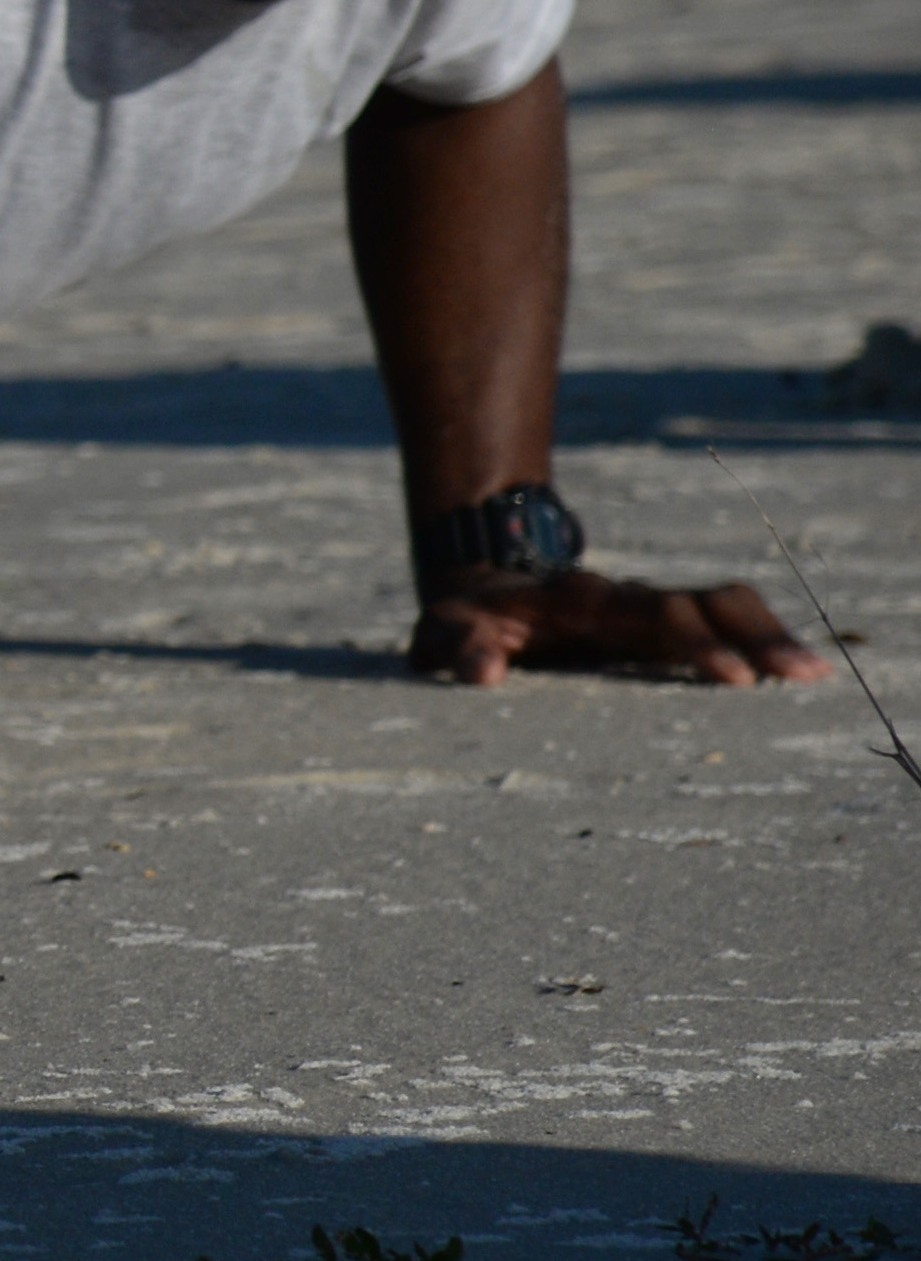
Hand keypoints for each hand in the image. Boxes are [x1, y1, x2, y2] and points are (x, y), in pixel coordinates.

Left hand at [409, 565, 830, 689]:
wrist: (480, 584)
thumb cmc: (463, 622)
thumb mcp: (443, 633)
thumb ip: (458, 648)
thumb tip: (480, 675)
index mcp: (580, 601)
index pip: (648, 614)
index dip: (690, 641)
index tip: (730, 675)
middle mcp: (625, 598)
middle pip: (702, 604)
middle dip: (751, 638)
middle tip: (800, 676)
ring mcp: (648, 606)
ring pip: (722, 604)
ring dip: (769, 634)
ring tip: (816, 674)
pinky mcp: (661, 621)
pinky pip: (724, 617)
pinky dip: (761, 637)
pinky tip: (801, 669)